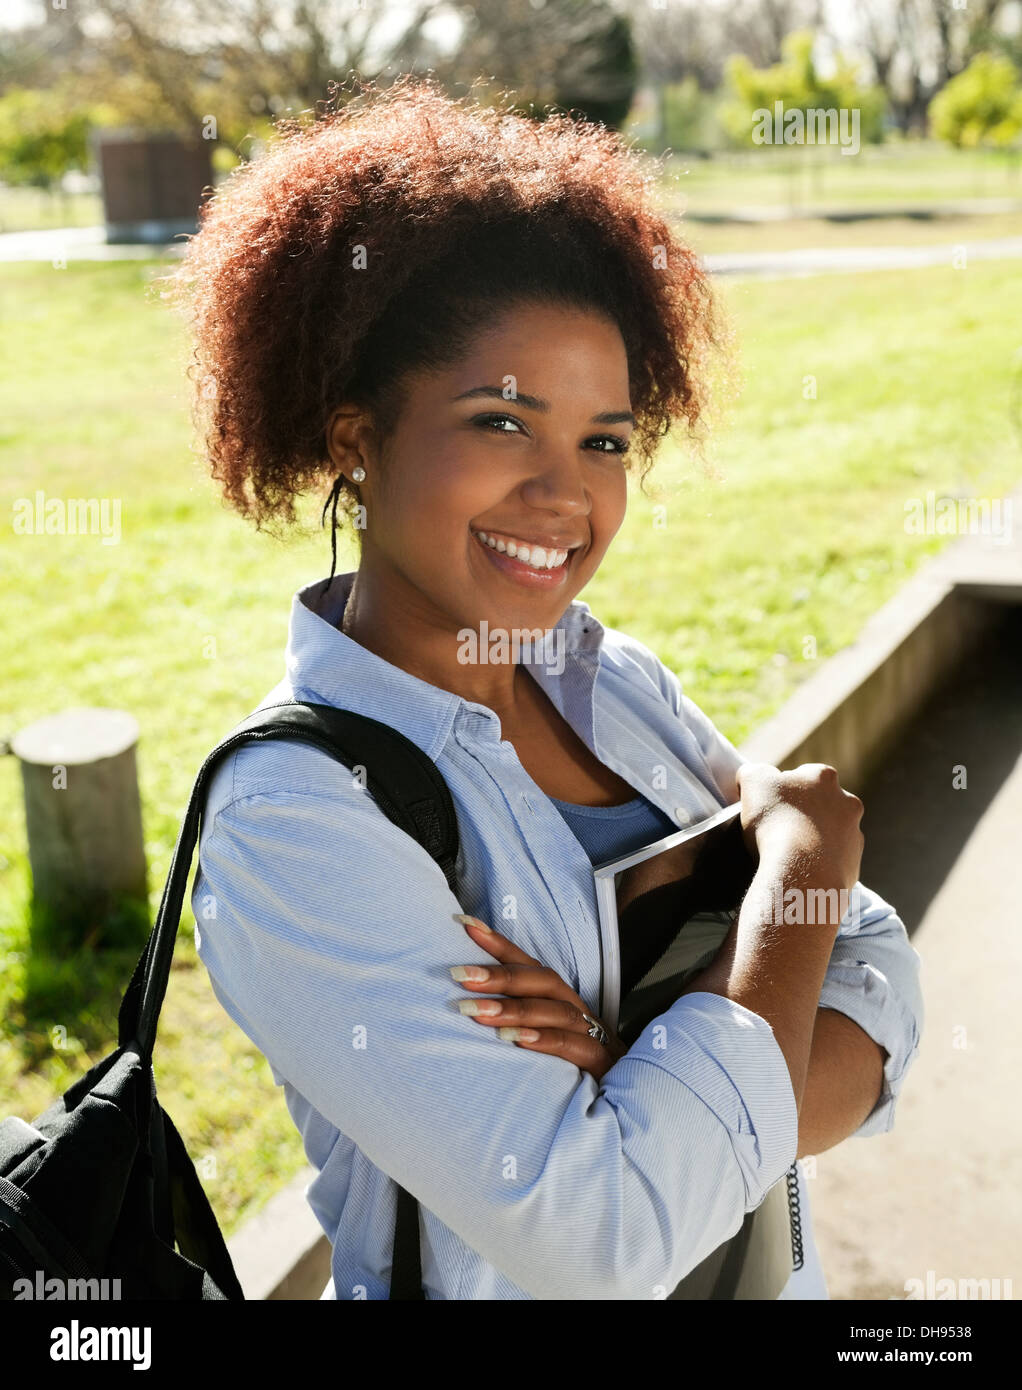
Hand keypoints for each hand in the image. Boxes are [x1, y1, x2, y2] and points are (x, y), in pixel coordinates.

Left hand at [450, 915, 627, 1082]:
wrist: (625, 1096)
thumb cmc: (571, 1066)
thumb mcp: (542, 1037)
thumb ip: (514, 1019)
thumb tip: (467, 1002)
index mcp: (560, 998)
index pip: (528, 964)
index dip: (498, 943)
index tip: (465, 924)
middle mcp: (576, 1008)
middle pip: (542, 981)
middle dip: (499, 975)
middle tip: (458, 974)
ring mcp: (592, 1034)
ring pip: (555, 1011)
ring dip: (513, 1010)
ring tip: (475, 1012)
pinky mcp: (601, 1063)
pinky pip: (575, 1047)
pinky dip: (545, 1041)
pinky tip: (517, 1040)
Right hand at [736, 761, 863, 895]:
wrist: (801, 873)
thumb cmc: (776, 822)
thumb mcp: (753, 782)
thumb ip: (754, 772)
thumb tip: (755, 775)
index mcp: (824, 777)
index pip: (802, 775)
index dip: (784, 789)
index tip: (770, 805)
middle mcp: (847, 802)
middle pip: (822, 803)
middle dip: (805, 813)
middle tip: (779, 829)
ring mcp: (854, 835)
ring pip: (831, 833)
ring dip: (814, 839)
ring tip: (789, 854)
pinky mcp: (853, 865)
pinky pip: (834, 862)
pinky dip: (820, 865)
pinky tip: (801, 871)